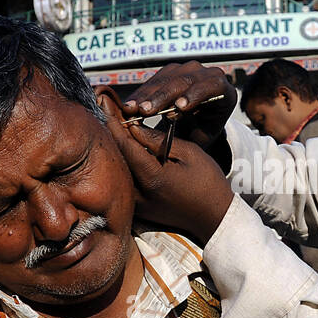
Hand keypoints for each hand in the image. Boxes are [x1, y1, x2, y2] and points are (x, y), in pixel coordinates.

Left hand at [105, 106, 234, 244]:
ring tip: (110, 118)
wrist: (214, 218)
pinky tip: (123, 141)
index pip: (125, 144)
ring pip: (118, 167)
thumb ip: (158, 140)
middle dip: (109, 127)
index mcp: (153, 178)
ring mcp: (136, 204)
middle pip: (116, 155)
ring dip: (114, 142)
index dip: (113, 120)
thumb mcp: (189, 153)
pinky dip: (123, 158)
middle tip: (103, 103)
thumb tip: (133, 127)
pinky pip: (125, 178)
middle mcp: (139, 194)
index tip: (105, 100)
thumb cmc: (208, 182)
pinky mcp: (138, 208)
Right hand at [121, 61, 236, 148]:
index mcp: (224, 90)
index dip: (195, 94)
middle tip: (145, 111)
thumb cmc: (202, 132)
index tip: (179, 107)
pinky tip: (130, 105)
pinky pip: (155, 80)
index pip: (211, 86)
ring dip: (147, 95)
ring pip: (166, 79)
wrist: (197, 123)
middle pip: (185, 81)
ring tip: (131, 109)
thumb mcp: (202, 135)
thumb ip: (191, 130)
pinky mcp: (171, 71)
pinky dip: (141, 94)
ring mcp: (188, 70)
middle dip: (162, 96)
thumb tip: (170, 125)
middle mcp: (207, 74)